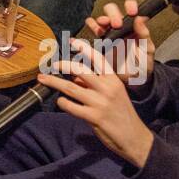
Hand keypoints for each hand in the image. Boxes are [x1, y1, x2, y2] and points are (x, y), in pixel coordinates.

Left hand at [39, 39, 154, 168]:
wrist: (134, 137)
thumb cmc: (122, 114)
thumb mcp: (113, 94)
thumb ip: (95, 84)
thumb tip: (74, 76)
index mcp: (114, 80)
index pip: (98, 59)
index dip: (84, 48)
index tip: (72, 41)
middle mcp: (107, 88)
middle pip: (79, 70)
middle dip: (62, 65)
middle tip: (52, 65)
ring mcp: (100, 103)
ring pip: (71, 88)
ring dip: (54, 82)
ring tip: (44, 79)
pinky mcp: (94, 117)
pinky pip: (71, 107)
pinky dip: (62, 102)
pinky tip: (60, 101)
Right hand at [85, 0, 153, 81]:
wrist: (133, 81)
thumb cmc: (143, 64)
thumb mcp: (147, 50)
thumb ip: (144, 34)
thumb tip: (140, 18)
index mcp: (134, 26)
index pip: (131, 8)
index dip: (129, 6)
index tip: (131, 12)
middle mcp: (121, 27)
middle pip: (112, 10)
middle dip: (113, 14)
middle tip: (116, 25)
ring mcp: (110, 33)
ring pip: (101, 19)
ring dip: (101, 20)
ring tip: (102, 27)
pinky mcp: (101, 42)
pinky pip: (93, 30)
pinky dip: (91, 26)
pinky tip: (92, 27)